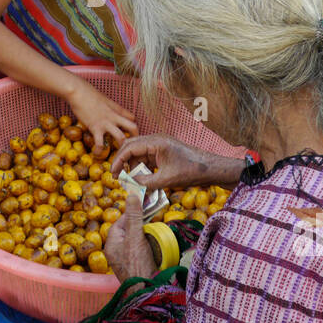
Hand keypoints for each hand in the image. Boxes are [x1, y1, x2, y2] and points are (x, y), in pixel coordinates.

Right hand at [68, 81, 137, 147]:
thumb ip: (111, 107)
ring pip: (121, 137)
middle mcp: (114, 117)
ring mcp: (106, 123)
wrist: (78, 92)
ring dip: (120, 147)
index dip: (133, 126)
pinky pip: (100, 143)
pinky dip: (99, 150)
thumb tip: (113, 111)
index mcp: (117, 109)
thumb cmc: (89, 93)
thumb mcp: (105, 99)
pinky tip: (97, 153)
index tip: (129, 134)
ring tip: (117, 154)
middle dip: (135, 138)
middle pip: (133, 127)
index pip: (132, 118)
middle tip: (131, 146)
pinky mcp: (95, 128)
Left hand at [104, 191, 155, 281]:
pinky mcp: (135, 267)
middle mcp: (116, 252)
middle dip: (140, 226)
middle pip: (128, 232)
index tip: (144, 208)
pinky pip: (140, 252)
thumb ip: (134, 216)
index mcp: (111, 244)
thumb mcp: (136, 236)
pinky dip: (148, 248)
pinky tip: (156, 248)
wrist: (146, 291)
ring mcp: (125, 261)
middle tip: (152, 222)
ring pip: (135, 242)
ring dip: (145, 237)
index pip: (120, 223)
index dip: (132, 214)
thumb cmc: (138, 263)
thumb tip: (132, 195)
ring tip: (155, 234)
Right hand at [111, 134, 238, 190]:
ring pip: (138, 152)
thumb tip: (130, 183)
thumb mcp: (166, 179)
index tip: (113, 173)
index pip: (129, 147)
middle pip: (131, 146)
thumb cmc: (190, 171)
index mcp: (155, 142)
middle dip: (122, 161)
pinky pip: (147, 157)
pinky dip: (142, 166)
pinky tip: (141, 178)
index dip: (118, 161)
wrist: (210, 167)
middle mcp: (155, 140)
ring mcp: (159, 145)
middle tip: (117, 176)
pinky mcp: (163, 151)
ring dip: (132, 165)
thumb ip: (146, 182)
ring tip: (129, 180)